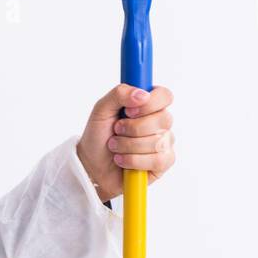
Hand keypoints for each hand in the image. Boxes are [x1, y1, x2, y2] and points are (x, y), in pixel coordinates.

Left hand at [76, 84, 174, 202]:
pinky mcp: (164, 162)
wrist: (92, 164)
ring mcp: (165, 142)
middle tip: (116, 130)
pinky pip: (158, 160)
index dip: (149, 104)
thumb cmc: (99, 135)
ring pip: (157, 142)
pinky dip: (133, 161)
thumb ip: (119, 94)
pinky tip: (122, 160)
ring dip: (128, 146)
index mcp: (149, 104)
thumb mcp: (102, 109)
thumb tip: (142, 95)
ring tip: (115, 147)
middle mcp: (160, 122)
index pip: (165, 95)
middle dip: (132, 128)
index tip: (128, 111)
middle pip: (163, 119)